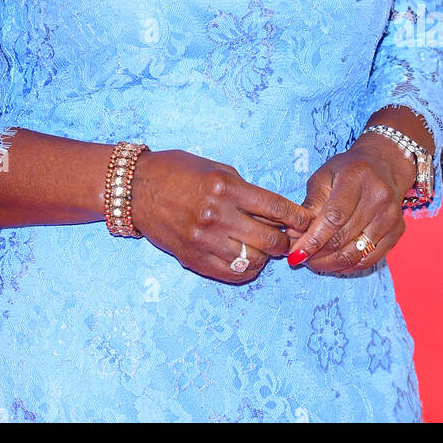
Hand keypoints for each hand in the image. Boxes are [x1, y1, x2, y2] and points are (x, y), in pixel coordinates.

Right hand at [130, 149, 313, 285]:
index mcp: (225, 187)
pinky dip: (247, 269)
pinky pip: (232, 273)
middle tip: (286, 237)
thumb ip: (244, 189)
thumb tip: (273, 211)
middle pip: (270, 239)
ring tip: (264, 247)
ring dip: (265, 255)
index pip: (275, 208)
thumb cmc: (176, 171)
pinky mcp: (193, 258)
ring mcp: (205, 240)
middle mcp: (217, 215)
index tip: (307, 222)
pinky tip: (248, 260)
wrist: (136, 189)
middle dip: (285, 240)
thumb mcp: (215, 168)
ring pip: (255, 260)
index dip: (297, 218)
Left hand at [283, 134, 416, 275]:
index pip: (333, 217)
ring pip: (356, 253)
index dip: (313, 239)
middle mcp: (378, 196)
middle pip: (344, 237)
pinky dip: (349, 266)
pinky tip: (334, 264)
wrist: (383, 165)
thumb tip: (294, 235)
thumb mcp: (323, 176)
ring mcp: (391, 215)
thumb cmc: (347, 171)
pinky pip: (370, 259)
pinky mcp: (398, 230)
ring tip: (315, 263)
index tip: (295, 253)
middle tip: (301, 260)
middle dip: (318, 254)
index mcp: (356, 177)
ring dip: (331, 264)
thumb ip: (310, 204)